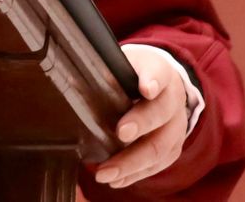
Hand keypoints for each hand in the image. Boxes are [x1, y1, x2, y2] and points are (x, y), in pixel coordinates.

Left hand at [92, 47, 188, 189]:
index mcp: (159, 71)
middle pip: (160, 113)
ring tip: (106, 173)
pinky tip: (117, 180)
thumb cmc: (134, 75)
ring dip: (133, 162)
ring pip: (160, 146)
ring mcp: (176, 126)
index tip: (146, 89)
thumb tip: (68, 78)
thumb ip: (105, 71)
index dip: (152, 80)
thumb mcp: (122, 64)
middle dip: (140, 124)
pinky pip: (158, 164)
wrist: (163, 88)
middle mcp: (173, 99)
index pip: (158, 73)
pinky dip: (136, 174)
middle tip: (120, 133)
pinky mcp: (173, 147)